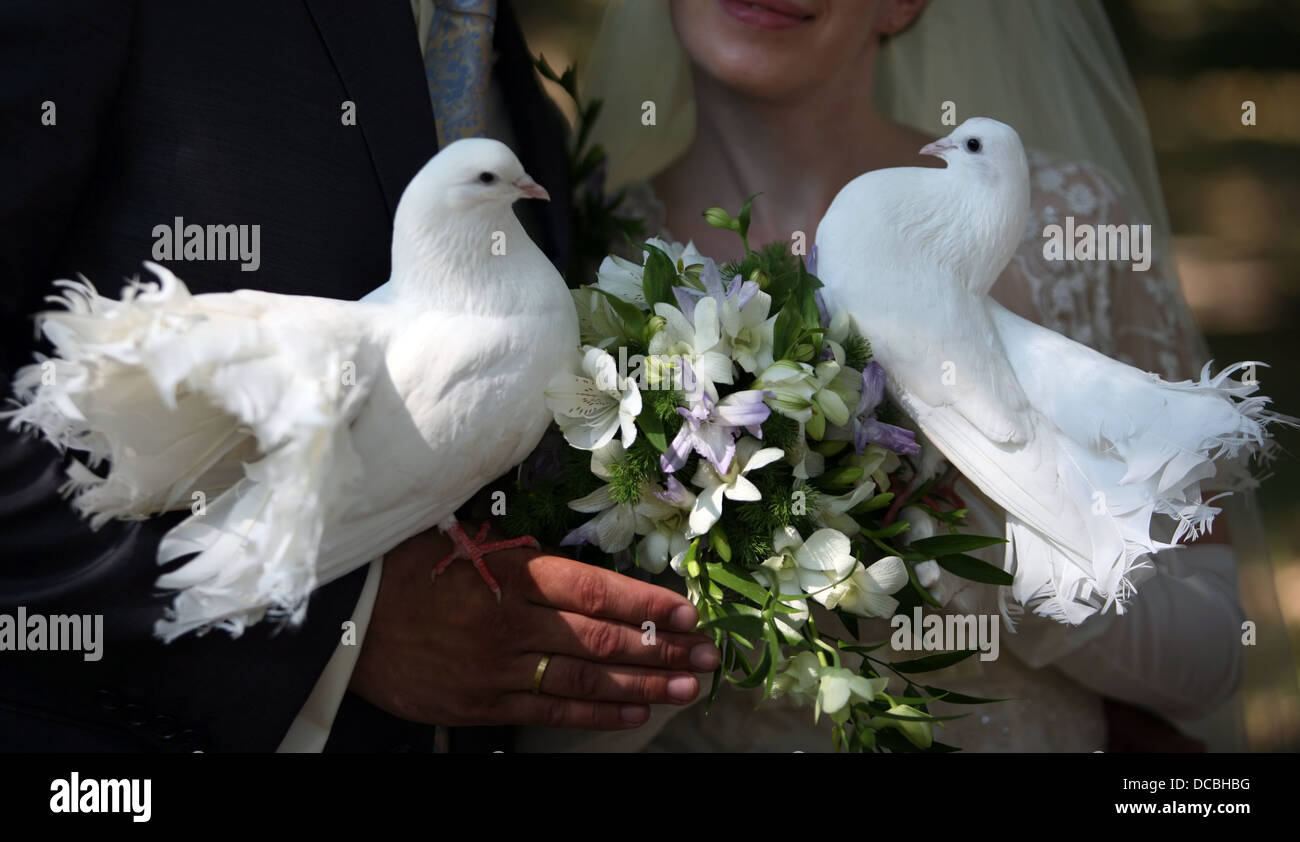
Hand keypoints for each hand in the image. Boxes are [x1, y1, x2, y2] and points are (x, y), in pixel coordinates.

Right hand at [349, 526, 719, 729]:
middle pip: (603, 639)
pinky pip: (551, 711)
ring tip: (687, 687)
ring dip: (643, 684)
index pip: (595, 589)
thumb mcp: (463, 541)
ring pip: (586, 680)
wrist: (346, 619)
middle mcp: (512, 623)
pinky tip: (634, 712)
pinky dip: (597, 713)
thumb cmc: (407, 568)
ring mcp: (498, 669)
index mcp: (510, 574)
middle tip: (707, 655)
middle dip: (662, 648)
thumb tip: (580, 569)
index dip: (647, 603)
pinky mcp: (482, 704)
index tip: (688, 611)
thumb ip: (523, 555)